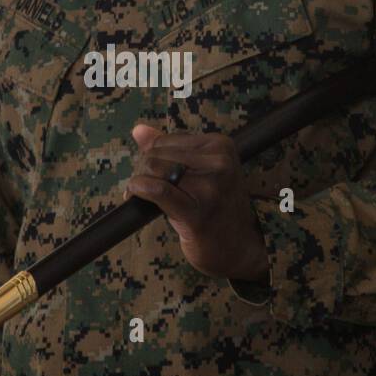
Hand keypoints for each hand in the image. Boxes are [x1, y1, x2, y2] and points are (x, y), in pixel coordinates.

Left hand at [126, 125, 268, 282]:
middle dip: (144, 170)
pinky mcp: (197, 212)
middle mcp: (219, 163)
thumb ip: (169, 148)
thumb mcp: (199, 171)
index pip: (166, 140)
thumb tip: (139, 130)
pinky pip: (157, 190)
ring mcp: (210, 187)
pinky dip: (139, 189)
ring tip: (147, 195)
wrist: (239, 246)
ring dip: (140, 181)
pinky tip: (136, 194)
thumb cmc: (215, 207)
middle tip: (149, 188)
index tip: (154, 174)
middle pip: (157, 154)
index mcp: (221, 146)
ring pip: (154, 169)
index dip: (152, 156)